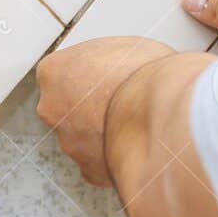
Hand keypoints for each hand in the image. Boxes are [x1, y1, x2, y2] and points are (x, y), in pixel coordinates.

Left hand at [36, 36, 172, 186]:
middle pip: (65, 107)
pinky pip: (98, 163)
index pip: (59, 73)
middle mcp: (51, 109)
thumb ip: (103, 60)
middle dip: (88, 106)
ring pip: (80, 138)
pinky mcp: (90, 170)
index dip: (87, 75)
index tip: (106, 76)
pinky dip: (113, 157)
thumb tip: (114, 66)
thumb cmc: (146, 74)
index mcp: (53, 72)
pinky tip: (135, 147)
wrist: (166, 115)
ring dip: (101, 133)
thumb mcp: (122, 46)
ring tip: (135, 124)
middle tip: (119, 101)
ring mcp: (68, 143)